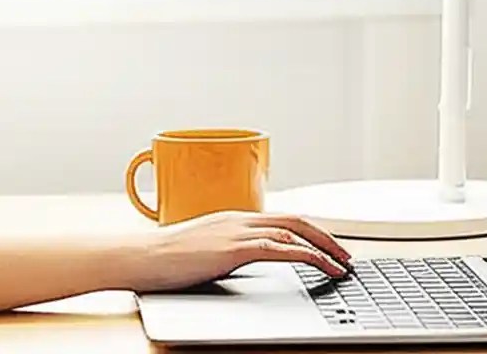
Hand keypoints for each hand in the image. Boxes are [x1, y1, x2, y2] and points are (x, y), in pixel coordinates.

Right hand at [124, 210, 351, 291]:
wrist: (140, 257)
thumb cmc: (163, 258)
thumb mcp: (202, 249)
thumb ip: (225, 250)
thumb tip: (240, 261)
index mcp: (232, 218)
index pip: (282, 218)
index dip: (310, 230)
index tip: (328, 245)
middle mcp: (238, 219)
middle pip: (296, 219)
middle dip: (326, 236)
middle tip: (346, 255)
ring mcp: (237, 231)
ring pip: (295, 231)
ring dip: (325, 247)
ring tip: (343, 265)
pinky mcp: (234, 248)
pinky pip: (282, 248)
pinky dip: (310, 256)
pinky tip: (322, 267)